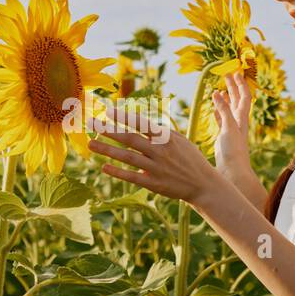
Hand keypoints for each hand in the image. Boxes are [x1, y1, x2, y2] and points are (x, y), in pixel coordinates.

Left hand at [87, 101, 222, 205]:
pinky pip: (132, 176)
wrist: (204, 184)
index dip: (123, 117)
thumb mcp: (179, 140)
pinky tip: (104, 167)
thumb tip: (139, 122)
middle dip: (109, 130)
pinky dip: (118, 172)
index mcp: (166, 137)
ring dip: (107, 150)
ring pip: (127, 157)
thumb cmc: (189, 159)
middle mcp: (160, 151)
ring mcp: (156, 167)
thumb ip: (159, 132)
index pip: (141, 123)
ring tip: (91, 144)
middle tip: (91, 123)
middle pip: (130, 138)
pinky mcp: (154, 183)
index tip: (107, 111)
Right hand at [211, 71, 252, 173]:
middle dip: (232, 87)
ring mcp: (231, 129)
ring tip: (220, 89)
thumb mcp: (228, 127)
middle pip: (237, 100)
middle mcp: (238, 122)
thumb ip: (223, 110)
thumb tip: (217, 92)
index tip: (235, 72)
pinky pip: (222, 119)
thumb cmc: (233, 151)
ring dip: (225, 98)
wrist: (233, 171)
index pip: (244, 96)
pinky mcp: (224, 136)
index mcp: (241, 118)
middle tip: (226, 74)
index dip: (240, 84)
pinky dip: (218, 111)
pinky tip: (214, 108)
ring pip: (229, 109)